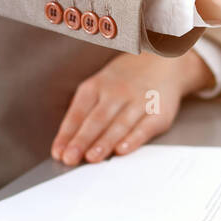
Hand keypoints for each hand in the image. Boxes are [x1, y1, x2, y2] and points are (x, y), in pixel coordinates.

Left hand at [50, 50, 212, 165]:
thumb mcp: (99, 86)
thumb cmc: (125, 80)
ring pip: (119, 124)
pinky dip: (133, 139)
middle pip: (97, 119)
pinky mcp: (159, 112)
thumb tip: (68, 143)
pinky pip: (145, 127)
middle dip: (82, 140)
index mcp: (96, 87)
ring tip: (92, 158)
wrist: (162, 62)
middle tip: (70, 158)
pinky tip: (122, 150)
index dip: (67, 134)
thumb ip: (85, 112)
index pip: (78, 113)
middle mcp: (117, 92)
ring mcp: (139, 101)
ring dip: (104, 142)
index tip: (58, 152)